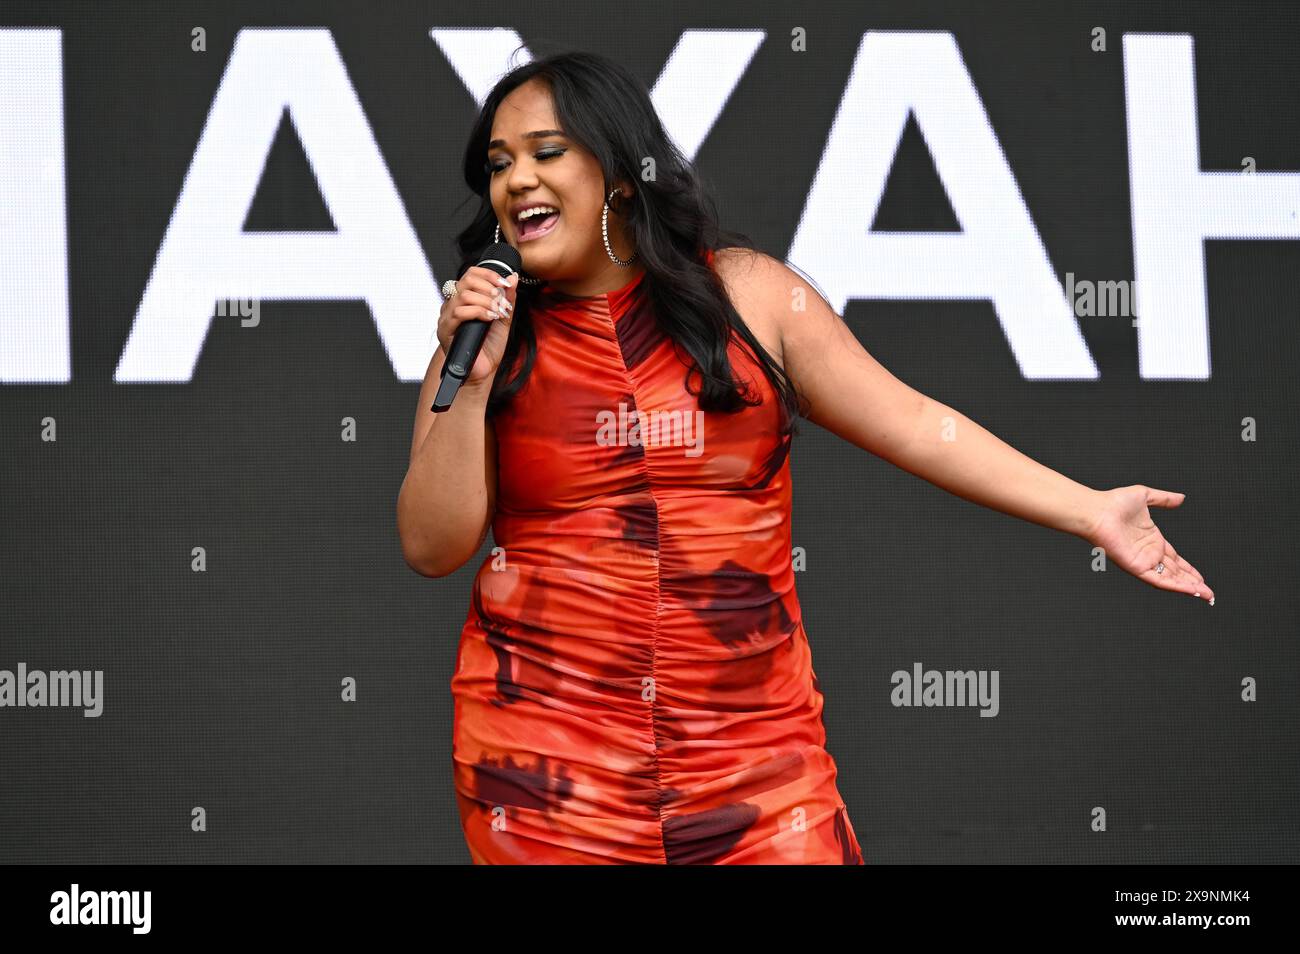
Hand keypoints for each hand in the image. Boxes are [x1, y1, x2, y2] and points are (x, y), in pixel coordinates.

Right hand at [436, 267, 517, 385]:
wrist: (484, 370)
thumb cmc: (490, 346)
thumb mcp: (503, 318)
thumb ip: (507, 298)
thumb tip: (513, 277)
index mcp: (464, 299)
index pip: (470, 274)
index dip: (489, 274)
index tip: (505, 284)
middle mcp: (452, 305)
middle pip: (466, 280)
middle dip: (489, 288)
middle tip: (502, 301)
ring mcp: (447, 317)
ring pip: (463, 296)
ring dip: (486, 301)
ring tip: (498, 312)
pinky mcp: (445, 330)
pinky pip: (458, 312)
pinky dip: (478, 312)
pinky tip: (490, 319)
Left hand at [1084, 485, 1214, 603]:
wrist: (1097, 511)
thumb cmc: (1113, 502)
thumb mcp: (1145, 496)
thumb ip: (1164, 499)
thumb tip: (1181, 498)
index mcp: (1152, 539)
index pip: (1175, 559)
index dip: (1188, 569)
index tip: (1201, 577)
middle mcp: (1148, 552)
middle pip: (1175, 572)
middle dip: (1193, 582)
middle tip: (1209, 593)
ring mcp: (1143, 561)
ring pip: (1170, 579)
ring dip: (1189, 587)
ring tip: (1207, 595)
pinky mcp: (1136, 567)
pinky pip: (1159, 580)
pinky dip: (1176, 586)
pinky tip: (1191, 591)